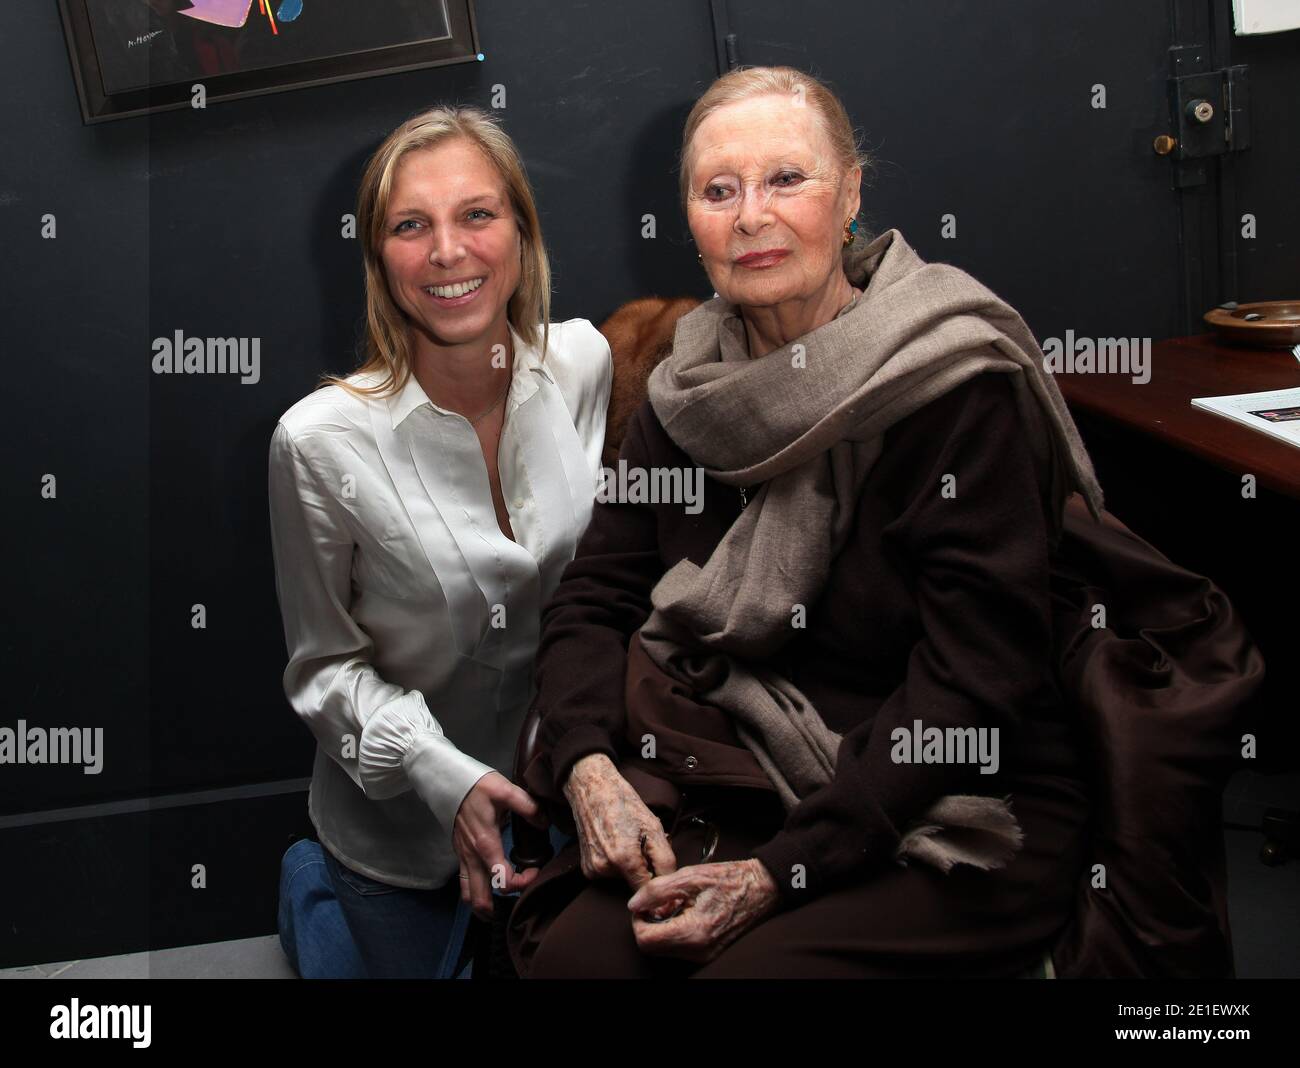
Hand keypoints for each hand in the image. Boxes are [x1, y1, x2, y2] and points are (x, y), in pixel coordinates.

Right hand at [452, 771, 546, 921]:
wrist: (449, 781)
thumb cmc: (478, 786)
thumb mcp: (505, 790)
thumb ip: (527, 806)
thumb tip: (544, 823)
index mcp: (486, 845)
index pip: (503, 881)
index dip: (522, 883)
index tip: (535, 870)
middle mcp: (472, 857)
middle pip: (480, 900)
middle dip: (498, 909)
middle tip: (517, 899)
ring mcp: (463, 857)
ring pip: (467, 895)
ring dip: (483, 905)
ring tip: (500, 906)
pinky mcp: (460, 854)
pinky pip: (465, 882)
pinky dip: (476, 891)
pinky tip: (489, 885)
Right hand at [562, 753, 675, 889]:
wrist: (593, 790)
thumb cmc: (624, 803)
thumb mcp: (653, 827)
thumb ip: (665, 859)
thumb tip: (670, 883)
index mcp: (624, 858)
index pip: (648, 889)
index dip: (658, 881)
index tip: (661, 870)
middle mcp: (605, 868)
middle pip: (636, 884)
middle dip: (645, 870)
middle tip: (645, 848)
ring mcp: (593, 870)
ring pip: (623, 879)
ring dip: (631, 867)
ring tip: (628, 842)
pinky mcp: (587, 869)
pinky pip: (610, 874)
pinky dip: (616, 864)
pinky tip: (615, 845)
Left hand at [626, 858, 779, 962]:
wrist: (763, 888)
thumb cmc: (730, 879)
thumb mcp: (689, 876)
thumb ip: (657, 891)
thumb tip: (634, 905)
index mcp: (693, 933)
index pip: (646, 940)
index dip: (638, 920)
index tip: (646, 903)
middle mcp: (698, 951)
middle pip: (653, 947)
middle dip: (650, 924)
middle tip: (662, 902)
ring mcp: (705, 955)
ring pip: (665, 949)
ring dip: (663, 927)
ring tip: (677, 904)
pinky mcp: (709, 953)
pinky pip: (680, 948)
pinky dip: (675, 931)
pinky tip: (687, 911)